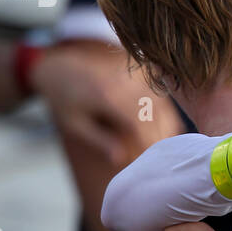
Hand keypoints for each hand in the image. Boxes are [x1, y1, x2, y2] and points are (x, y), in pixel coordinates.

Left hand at [32, 41, 181, 167]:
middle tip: (157, 161)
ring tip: (162, 151)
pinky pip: (162, 99)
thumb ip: (99, 141)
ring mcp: (137, 76)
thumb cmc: (67, 101)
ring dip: (166, 130)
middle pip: (155, 116)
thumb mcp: (75, 124)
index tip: (149, 162)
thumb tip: (121, 160)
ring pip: (164, 108)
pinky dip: (166, 118)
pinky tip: (163, 134)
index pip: (139, 123)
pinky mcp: (144, 74)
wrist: (65, 68)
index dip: (148, 143)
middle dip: (159, 140)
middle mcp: (126, 83)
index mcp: (108, 95)